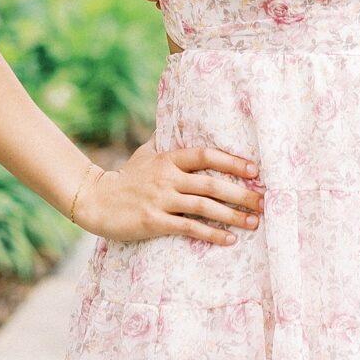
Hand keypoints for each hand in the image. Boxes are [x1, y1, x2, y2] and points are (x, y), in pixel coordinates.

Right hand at [77, 139, 263, 245]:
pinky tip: (228, 240)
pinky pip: (188, 228)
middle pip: (211, 183)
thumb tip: (182, 119)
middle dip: (241, 192)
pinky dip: (211, 234)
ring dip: (232, 215)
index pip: (206, 155)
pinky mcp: (154, 222)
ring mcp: (161, 200)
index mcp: (169, 158)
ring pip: (204, 206)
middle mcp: (167, 177)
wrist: (95, 200)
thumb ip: (166, 140)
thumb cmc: (126, 177)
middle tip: (264, 200)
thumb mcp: (145, 152)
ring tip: (253, 222)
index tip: (255, 169)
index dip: (232, 161)